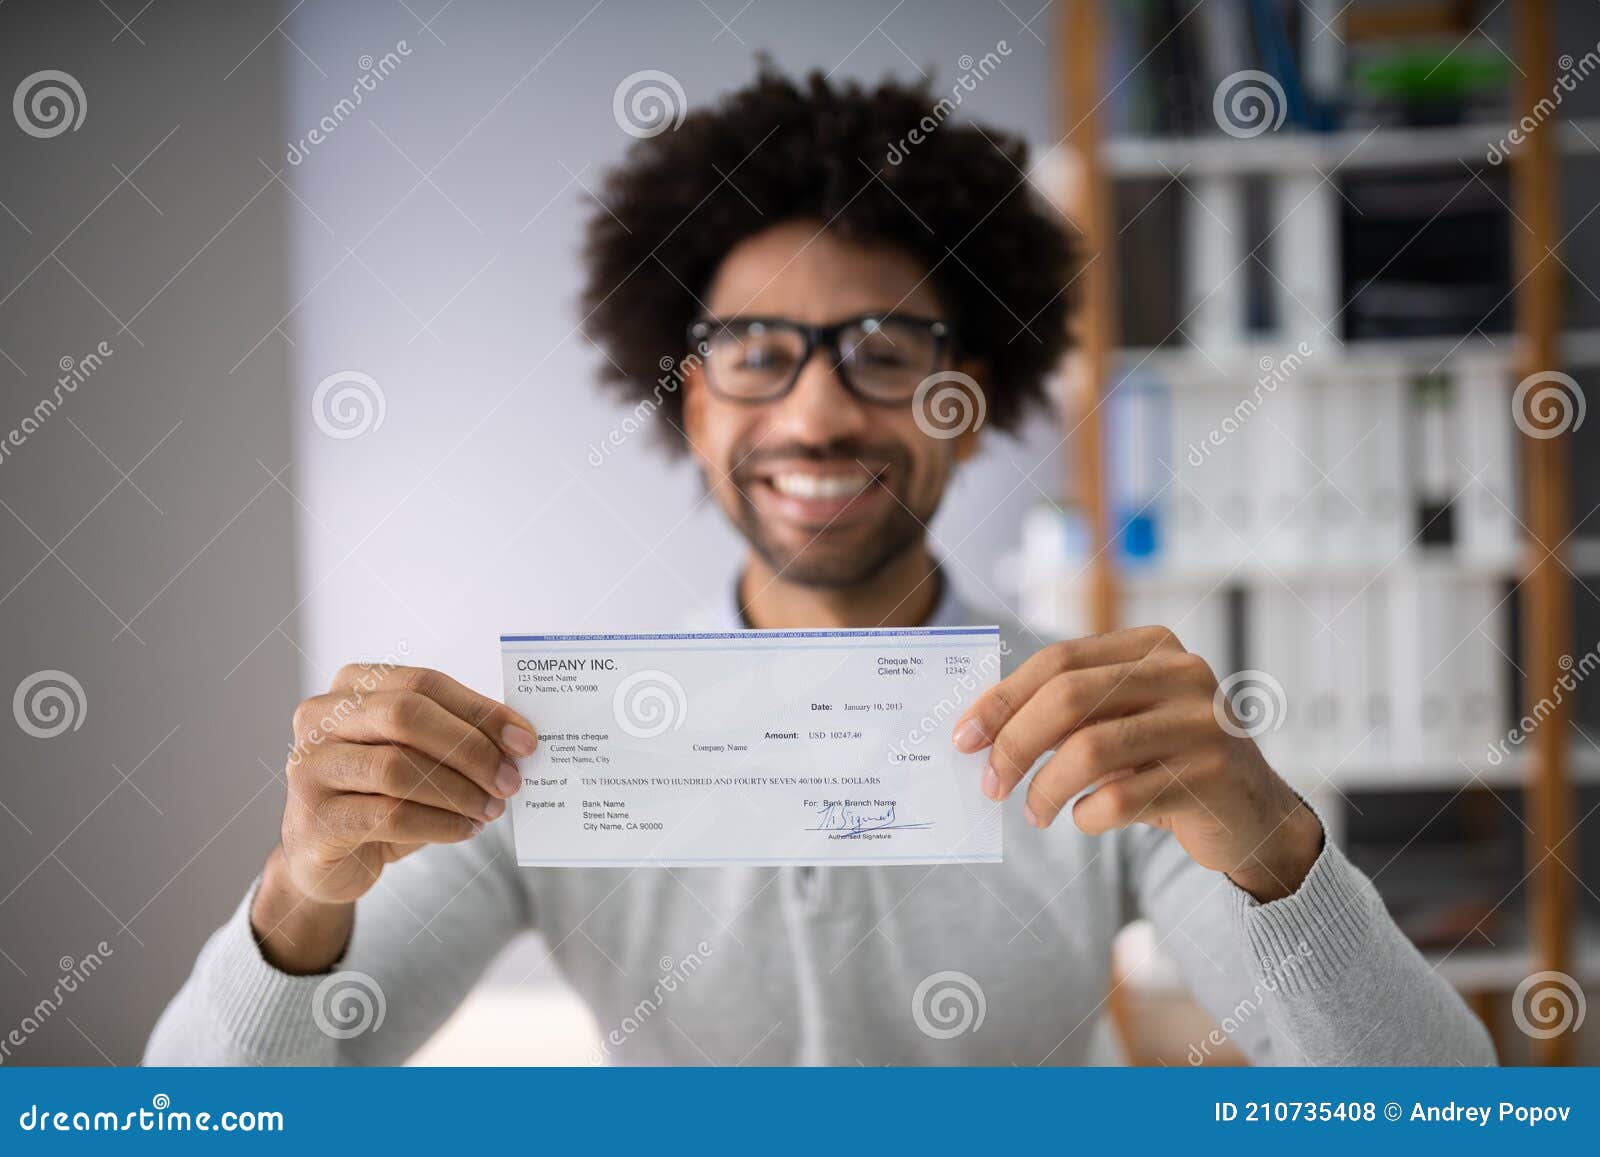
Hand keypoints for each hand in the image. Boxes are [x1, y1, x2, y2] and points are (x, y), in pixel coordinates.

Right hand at [252, 664, 535, 971]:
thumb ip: (455, 736)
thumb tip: (518, 739)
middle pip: (406, 716)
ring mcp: (310, 767)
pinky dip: (439, 824)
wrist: (328, 860)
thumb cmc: (380, 798)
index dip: (480, 711)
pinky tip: (466, 830)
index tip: (525, 739)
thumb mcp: (417, 757)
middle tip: (511, 779)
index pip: (424, 683)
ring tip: (491, 809)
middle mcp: (321, 718)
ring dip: (459, 792)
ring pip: (398, 768)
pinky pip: (389, 816)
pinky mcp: (315, 819)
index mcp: (351, 686)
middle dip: (471, 748)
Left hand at [952, 626, 1322, 901]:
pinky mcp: (1211, 777)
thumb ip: (1069, 710)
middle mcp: (1182, 674)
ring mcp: (1202, 724)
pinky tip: (1086, 820)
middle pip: (1069, 697)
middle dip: (1014, 742)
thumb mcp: (1123, 719)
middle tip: (989, 783)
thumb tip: (978, 729)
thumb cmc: (1166, 760)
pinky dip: (1088, 816)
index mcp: (1151, 646)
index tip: (963, 736)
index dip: (1002, 699)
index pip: (1058, 661)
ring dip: (1045, 788)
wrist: (1252, 813)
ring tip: (1033, 812)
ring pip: (1091, 750)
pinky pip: (1123, 799)